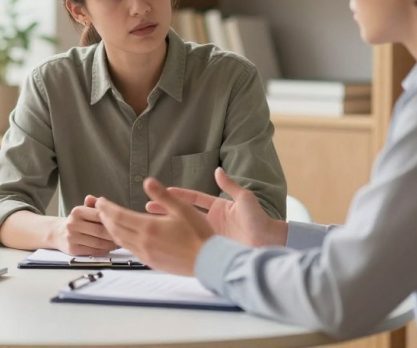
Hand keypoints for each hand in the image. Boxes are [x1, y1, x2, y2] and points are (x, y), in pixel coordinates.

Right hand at [49, 195, 117, 255]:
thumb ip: (94, 205)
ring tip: (116, 243)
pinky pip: (93, 251)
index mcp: (77, 211)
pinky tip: (107, 248)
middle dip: (113, 235)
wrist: (58, 233)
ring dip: (110, 244)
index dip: (112, 221)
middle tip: (122, 236)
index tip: (121, 224)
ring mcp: (72, 237)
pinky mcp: (73, 249)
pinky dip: (103, 251)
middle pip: (100, 231)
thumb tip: (102, 200)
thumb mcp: (83, 210)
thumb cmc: (76, 221)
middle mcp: (72, 224)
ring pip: (98, 243)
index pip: (100, 215)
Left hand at [96, 178, 212, 276]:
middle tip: (99, 209)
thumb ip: (162, 195)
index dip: (106, 208)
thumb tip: (147, 181)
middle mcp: (143, 242)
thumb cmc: (198, 234)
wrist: (208, 261)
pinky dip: (122, 240)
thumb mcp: (182, 208)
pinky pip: (130, 250)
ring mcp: (146, 254)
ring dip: (111, 229)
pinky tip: (125, 236)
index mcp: (149, 227)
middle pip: (115, 228)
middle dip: (105, 218)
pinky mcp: (151, 262)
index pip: (118, 215)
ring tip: (108, 221)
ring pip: (121, 240)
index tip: (99, 201)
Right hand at [145, 167, 287, 247]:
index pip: (193, 198)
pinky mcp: (213, 246)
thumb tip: (218, 170)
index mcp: (218, 206)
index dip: (178, 194)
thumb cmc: (260, 219)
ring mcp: (211, 234)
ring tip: (151, 225)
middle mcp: (212, 220)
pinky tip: (166, 244)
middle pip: (184, 213)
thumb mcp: (245, 199)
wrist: (269, 243)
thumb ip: (230, 186)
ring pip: (185, 229)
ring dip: (169, 226)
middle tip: (147, 207)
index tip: (163, 191)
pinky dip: (180, 243)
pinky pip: (193, 244)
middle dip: (166, 209)